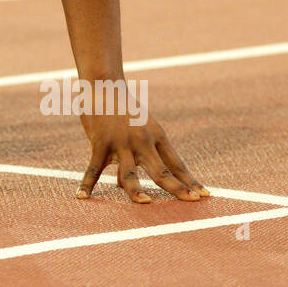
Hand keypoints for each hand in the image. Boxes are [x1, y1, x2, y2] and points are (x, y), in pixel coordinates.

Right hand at [77, 112, 208, 202]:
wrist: (104, 84)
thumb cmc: (123, 110)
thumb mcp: (139, 129)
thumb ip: (133, 160)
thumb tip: (122, 186)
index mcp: (157, 137)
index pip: (176, 164)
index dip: (190, 181)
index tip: (204, 196)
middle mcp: (143, 142)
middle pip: (161, 171)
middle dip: (177, 188)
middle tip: (191, 201)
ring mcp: (121, 143)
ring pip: (129, 174)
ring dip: (136, 191)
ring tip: (145, 203)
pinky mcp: (100, 143)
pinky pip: (94, 169)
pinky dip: (87, 184)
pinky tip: (83, 197)